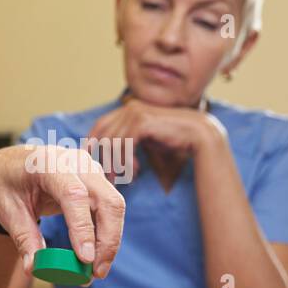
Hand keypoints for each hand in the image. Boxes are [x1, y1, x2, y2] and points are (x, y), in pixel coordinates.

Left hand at [0, 144, 124, 277]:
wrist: (9, 165)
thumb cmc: (5, 184)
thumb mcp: (7, 210)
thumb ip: (24, 238)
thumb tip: (34, 268)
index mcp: (48, 164)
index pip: (74, 194)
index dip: (83, 227)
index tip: (85, 259)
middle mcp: (76, 163)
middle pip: (107, 200)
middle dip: (108, 240)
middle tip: (97, 273)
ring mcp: (90, 171)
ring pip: (114, 206)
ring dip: (110, 241)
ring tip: (96, 272)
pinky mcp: (96, 183)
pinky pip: (110, 210)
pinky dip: (106, 235)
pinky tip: (95, 256)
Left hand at [85, 98, 226, 180]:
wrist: (196, 134)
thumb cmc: (170, 139)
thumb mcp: (144, 140)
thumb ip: (127, 141)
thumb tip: (107, 154)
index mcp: (127, 109)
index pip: (100, 126)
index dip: (92, 144)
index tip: (90, 163)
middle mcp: (129, 108)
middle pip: (103, 135)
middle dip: (103, 159)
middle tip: (107, 178)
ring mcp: (135, 112)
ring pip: (113, 142)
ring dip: (116, 164)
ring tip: (122, 179)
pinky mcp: (142, 121)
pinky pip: (125, 144)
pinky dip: (127, 160)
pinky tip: (136, 171)